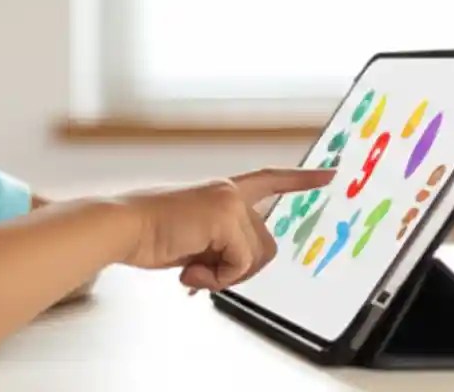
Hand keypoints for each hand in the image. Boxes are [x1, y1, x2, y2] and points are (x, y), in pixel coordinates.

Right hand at [117, 167, 335, 292]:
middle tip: (201, 273)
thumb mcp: (191, 239)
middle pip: (266, 247)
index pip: (268, 180)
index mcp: (220, 192)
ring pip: (254, 258)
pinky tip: (188, 269)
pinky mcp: (226, 216)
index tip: (330, 175)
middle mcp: (229, 191)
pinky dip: (216, 278)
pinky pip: (240, 264)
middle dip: (239, 271)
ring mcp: (229, 201)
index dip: (300, 180)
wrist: (122, 227)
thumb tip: (228, 273)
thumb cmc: (146, 235)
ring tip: (190, 269)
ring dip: (224, 275)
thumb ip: (218, 246)